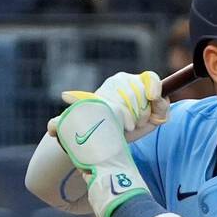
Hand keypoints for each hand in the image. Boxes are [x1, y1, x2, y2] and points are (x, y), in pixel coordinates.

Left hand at [48, 70, 168, 140]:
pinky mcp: (154, 108)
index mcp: (117, 84)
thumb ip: (64, 124)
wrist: (105, 134)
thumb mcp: (78, 123)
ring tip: (138, 124)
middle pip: (147, 93)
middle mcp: (131, 86)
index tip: (139, 110)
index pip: (137, 81)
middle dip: (140, 111)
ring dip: (150, 114)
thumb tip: (51, 128)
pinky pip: (164, 106)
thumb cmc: (91, 127)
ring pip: (158, 99)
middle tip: (127, 125)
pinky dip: (161, 114)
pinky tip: (155, 122)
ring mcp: (144, 97)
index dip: (142, 93)